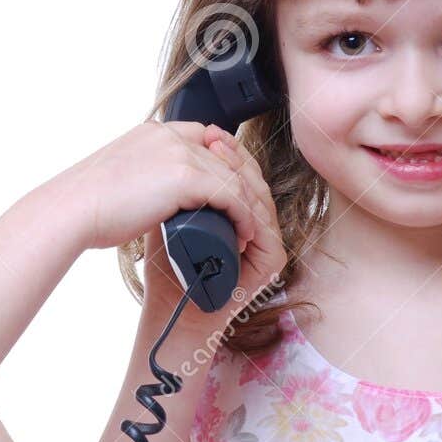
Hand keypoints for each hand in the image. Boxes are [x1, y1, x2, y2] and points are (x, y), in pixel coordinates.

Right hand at [52, 121, 272, 254]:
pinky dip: (242, 216)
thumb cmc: (83, 205)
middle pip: (222, 157)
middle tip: (243, 216)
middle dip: (237, 188)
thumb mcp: (115, 177)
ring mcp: (178, 152)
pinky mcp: (186, 176)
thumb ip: (138, 176)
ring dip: (246, 206)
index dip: (217, 165)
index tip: (222, 192)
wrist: (70, 210)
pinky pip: (230, 195)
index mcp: (151, 133)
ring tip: (247, 231)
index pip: (201, 137)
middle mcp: (168, 136)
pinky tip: (244, 234)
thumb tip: (147, 196)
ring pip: (232, 177)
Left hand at [138, 128, 285, 334]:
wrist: (171, 308)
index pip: (240, 176)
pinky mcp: (273, 260)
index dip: (226, 153)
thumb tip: (174, 147)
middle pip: (253, 182)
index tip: (207, 133)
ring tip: (221, 156)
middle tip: (215, 139)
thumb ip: (180, 188)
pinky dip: (249, 206)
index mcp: (240, 216)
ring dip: (241, 176)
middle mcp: (258, 227)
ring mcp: (268, 244)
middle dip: (235, 158)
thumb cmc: (168, 267)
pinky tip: (233, 189)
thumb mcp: (172, 216)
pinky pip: (265, 225)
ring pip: (260, 198)